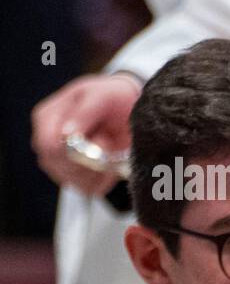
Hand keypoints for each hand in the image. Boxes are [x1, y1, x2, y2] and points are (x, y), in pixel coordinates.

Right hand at [31, 73, 140, 196]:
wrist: (128, 109)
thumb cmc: (112, 97)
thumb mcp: (102, 95)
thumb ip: (85, 112)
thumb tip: (67, 134)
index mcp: (47, 118)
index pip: (50, 147)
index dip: (76, 150)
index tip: (102, 138)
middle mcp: (48, 141)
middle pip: (61, 167)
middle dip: (92, 160)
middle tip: (110, 143)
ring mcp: (60, 161)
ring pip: (75, 181)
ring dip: (101, 170)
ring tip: (112, 150)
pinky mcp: (76, 176)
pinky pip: (88, 189)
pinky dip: (105, 179)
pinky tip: (112, 163)